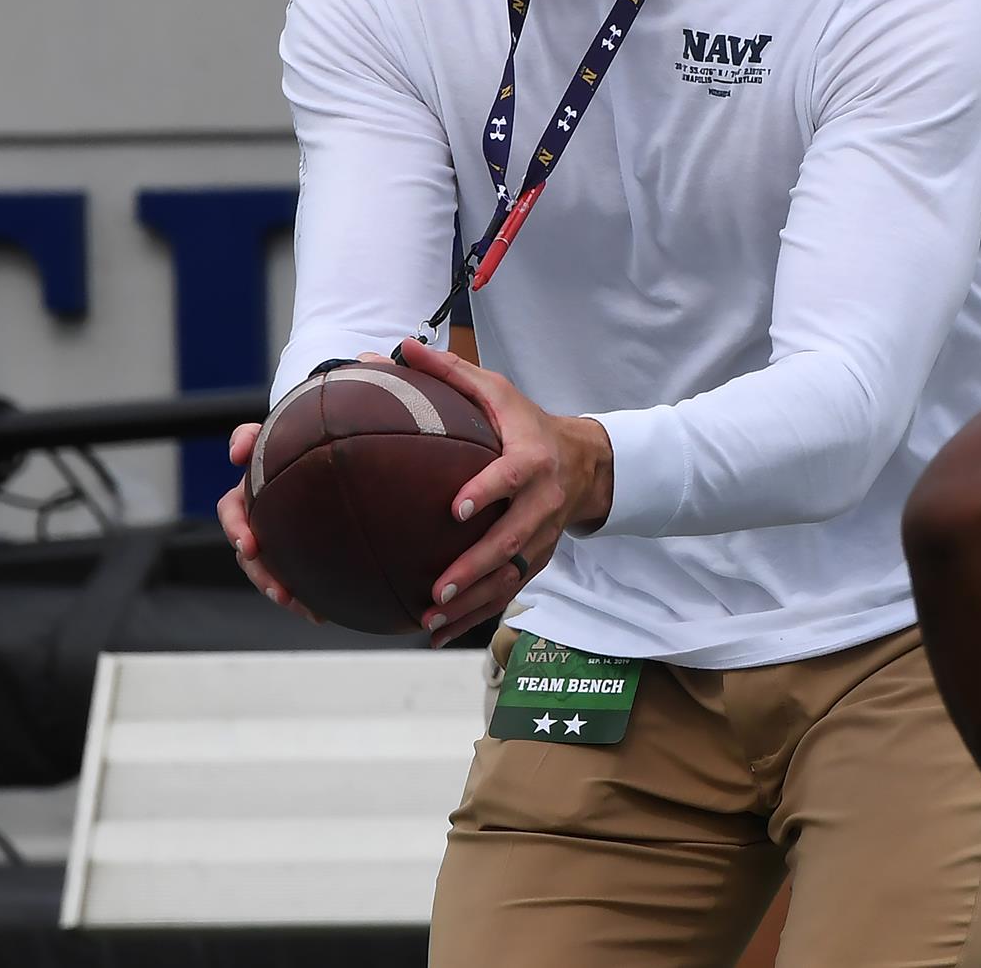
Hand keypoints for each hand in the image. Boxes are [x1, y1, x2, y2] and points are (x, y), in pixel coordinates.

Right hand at [217, 416, 320, 622]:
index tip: (248, 546)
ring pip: (270, 571)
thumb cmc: (293, 438)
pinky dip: (304, 597)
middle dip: (261, 575)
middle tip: (280, 591)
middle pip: (250, 554)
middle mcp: (259, 516)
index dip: (236, 528)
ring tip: (300, 606)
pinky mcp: (297, 552)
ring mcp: (277, 536)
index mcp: (249, 490)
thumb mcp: (272, 431)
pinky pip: (296, 578)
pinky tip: (321, 613)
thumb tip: (235, 452)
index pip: (231, 509)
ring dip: (280, 590)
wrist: (324, 447)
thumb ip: (249, 436)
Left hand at [395, 337, 612, 647]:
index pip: (511, 477)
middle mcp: (542, 503)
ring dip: (473, 602)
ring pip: (511, 577)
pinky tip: (440, 632)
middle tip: (439, 585)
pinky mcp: (539, 559)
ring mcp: (543, 536)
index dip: (487, 492)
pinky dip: (475, 615)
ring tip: (434, 617)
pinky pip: (508, 592)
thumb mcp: (497, 391)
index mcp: (531, 459)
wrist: (586, 462)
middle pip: (512, 540)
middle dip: (476, 566)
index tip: (455, 509)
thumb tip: (394, 348)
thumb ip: (449, 372)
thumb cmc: (527, 423)